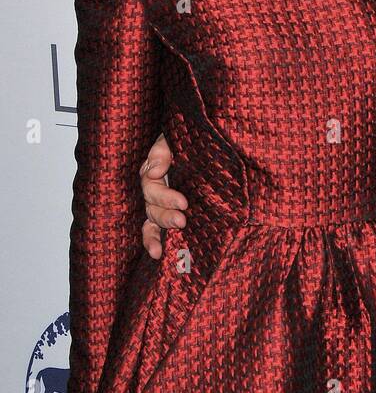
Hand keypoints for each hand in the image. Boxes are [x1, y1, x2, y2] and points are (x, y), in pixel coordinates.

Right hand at [139, 131, 186, 259]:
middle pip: (151, 206)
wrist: (206, 145)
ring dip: (157, 233)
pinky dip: (152, 241)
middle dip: (166, 215)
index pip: (151, 185)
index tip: (183, 203)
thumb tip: (154, 171)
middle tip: (182, 220)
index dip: (164, 196)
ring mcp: (159, 202)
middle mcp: (154, 188)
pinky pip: (153, 229)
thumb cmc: (189, 141)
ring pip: (151, 220)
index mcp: (154, 170)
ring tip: (163, 246)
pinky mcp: (168, 213)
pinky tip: (157, 254)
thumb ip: (162, 150)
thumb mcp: (173, 139)